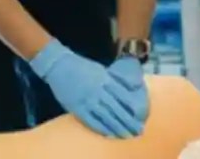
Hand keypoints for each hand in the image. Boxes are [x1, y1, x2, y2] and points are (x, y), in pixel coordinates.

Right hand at [29, 39, 144, 137]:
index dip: (131, 106)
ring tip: (124, 135)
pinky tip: (107, 134)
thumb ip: (117, 80)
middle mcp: (98, 90)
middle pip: (115, 108)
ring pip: (104, 116)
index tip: (140, 116)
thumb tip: (135, 86)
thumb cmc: (82, 67)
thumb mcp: (101, 70)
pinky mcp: (76, 107)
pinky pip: (90, 120)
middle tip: (137, 130)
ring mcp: (87, 99)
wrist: (59, 65)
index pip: (122, 95)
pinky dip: (100, 128)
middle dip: (127, 120)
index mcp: (105, 79)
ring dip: (115, 127)